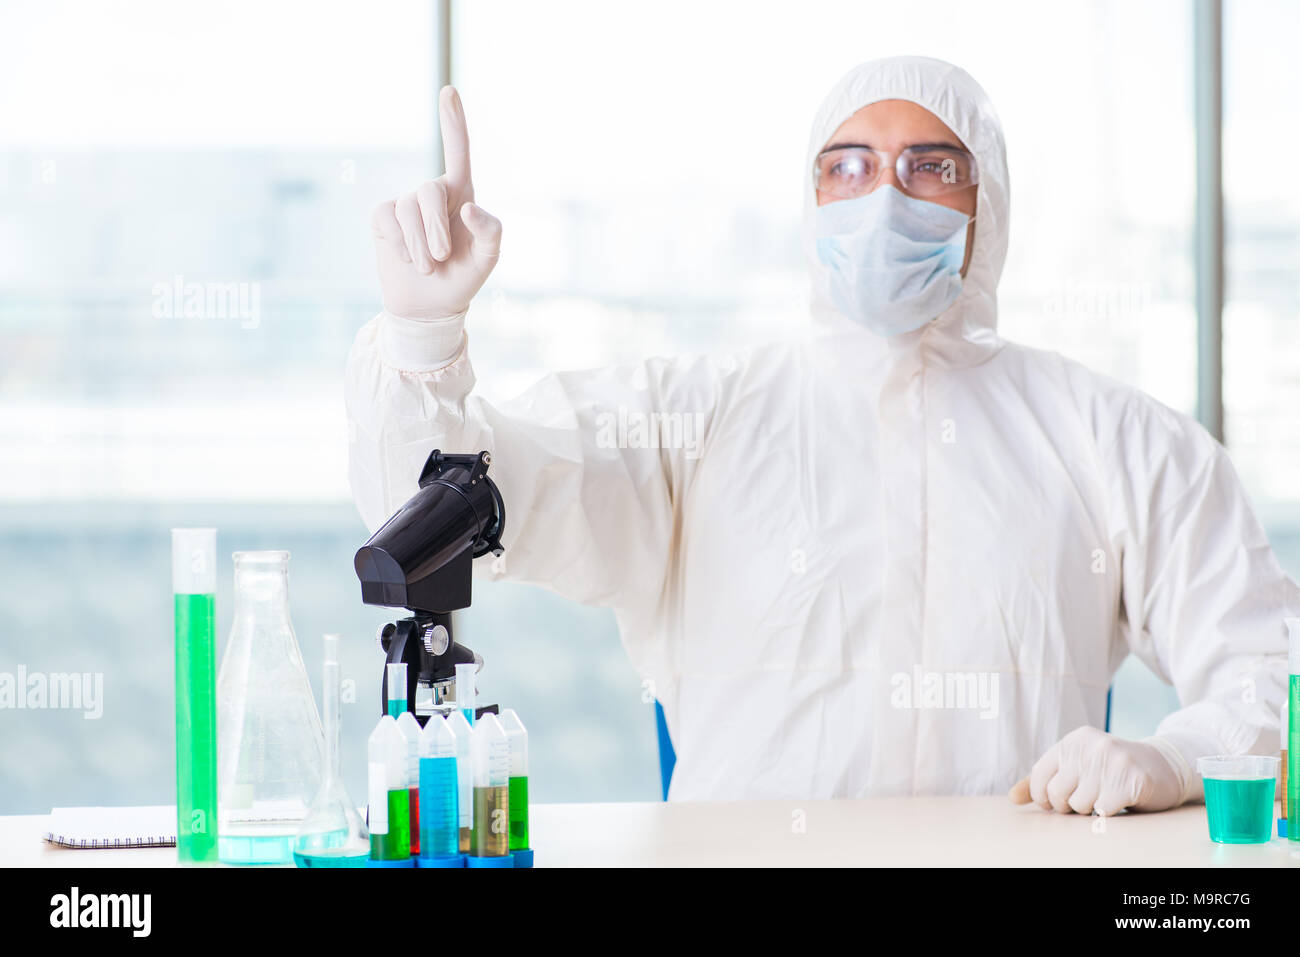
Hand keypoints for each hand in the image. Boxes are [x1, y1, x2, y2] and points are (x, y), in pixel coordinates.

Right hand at [371, 86, 501, 319]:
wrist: (430, 305)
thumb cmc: (463, 276)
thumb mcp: (488, 258)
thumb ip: (491, 231)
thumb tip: (467, 206)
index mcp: (461, 193)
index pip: (458, 151)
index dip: (453, 122)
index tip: (449, 90)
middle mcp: (431, 193)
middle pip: (429, 191)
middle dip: (437, 231)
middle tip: (443, 257)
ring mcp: (404, 203)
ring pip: (407, 209)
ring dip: (419, 246)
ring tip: (428, 265)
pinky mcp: (382, 217)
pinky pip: (387, 220)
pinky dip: (400, 245)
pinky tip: (406, 258)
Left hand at [1008, 725, 1185, 814]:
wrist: (1162, 767)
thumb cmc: (1110, 771)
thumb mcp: (1076, 767)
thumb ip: (1043, 780)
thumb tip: (1012, 798)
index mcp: (1072, 741)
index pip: (1039, 776)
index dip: (1043, 797)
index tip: (1055, 802)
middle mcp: (1090, 746)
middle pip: (1057, 794)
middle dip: (1068, 805)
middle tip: (1087, 798)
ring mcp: (1112, 761)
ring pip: (1080, 805)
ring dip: (1092, 809)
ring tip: (1106, 795)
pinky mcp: (1131, 780)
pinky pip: (1103, 811)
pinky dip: (1110, 813)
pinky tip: (1121, 800)